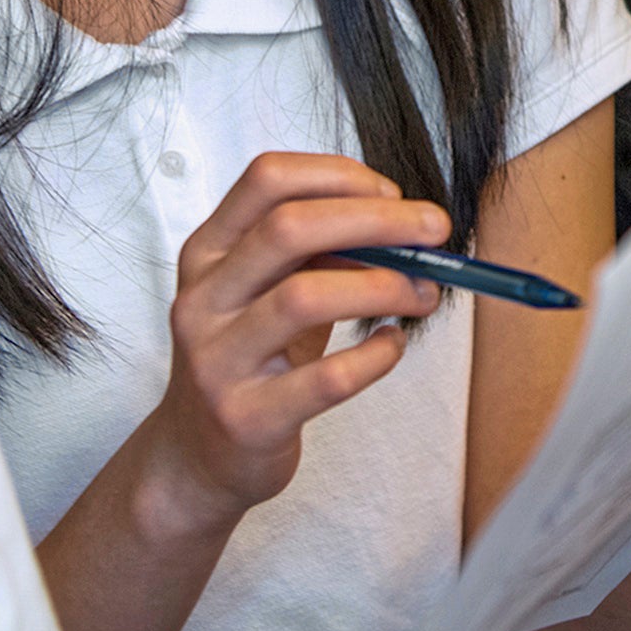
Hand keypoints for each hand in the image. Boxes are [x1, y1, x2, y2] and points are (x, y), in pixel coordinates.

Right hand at [130, 151, 449, 536]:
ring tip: (422, 292)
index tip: (390, 192)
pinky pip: (326, 378)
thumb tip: (399, 223)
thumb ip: (315, 253)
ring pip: (305, 297)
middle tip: (433, 230)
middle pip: (289, 228)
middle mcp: (204, 298)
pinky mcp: (247, 418)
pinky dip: (376, 355)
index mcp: (207, 252)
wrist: (196, 455)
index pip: (267, 179)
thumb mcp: (266, 292)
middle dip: (376, 220)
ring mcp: (219, 360)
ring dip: (382, 285)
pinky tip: (394, 344)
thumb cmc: (247, 358)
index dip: (337, 175)